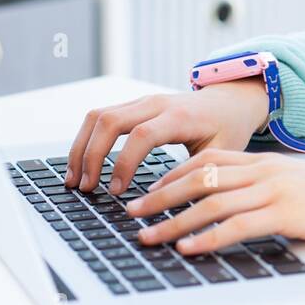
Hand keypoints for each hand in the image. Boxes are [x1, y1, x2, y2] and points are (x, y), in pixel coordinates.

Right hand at [65, 80, 268, 194]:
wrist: (230, 100)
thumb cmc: (227, 129)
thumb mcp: (221, 155)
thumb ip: (194, 174)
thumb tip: (163, 203)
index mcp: (179, 116)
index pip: (141, 135)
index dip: (124, 162)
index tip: (115, 191)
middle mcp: (155, 103)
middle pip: (110, 120)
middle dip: (91, 155)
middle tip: (85, 188)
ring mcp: (141, 102)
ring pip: (98, 116)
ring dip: (81, 147)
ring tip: (75, 179)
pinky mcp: (133, 106)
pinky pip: (101, 117)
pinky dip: (86, 139)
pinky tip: (82, 164)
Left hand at [126, 148, 304, 254]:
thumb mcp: (296, 182)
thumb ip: (266, 187)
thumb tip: (238, 204)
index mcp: (263, 161)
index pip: (206, 160)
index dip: (171, 175)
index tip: (147, 190)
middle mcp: (263, 170)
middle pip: (198, 177)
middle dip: (160, 196)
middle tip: (133, 212)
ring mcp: (274, 190)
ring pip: (210, 201)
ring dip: (173, 220)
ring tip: (148, 235)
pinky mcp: (286, 213)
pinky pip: (237, 225)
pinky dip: (207, 237)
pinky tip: (188, 247)